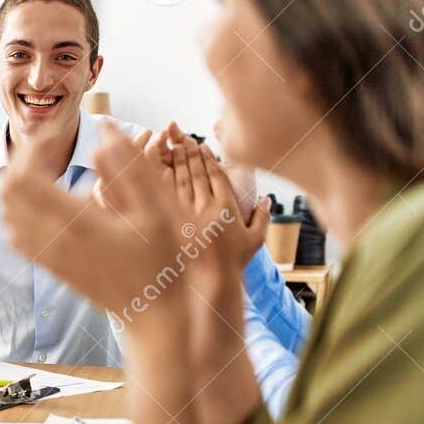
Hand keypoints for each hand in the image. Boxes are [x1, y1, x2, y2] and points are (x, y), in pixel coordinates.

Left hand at [0, 120, 181, 316]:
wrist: (150, 315)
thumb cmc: (160, 262)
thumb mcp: (155, 210)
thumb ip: (129, 167)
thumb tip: (106, 130)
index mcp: (74, 224)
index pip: (23, 178)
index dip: (33, 149)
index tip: (60, 137)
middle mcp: (51, 241)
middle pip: (7, 191)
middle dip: (23, 161)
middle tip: (53, 148)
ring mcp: (46, 256)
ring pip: (6, 212)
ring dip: (20, 184)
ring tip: (52, 169)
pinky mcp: (48, 266)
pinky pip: (15, 233)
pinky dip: (21, 209)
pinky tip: (49, 200)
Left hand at [167, 142, 270, 276]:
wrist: (210, 284)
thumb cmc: (233, 263)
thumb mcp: (254, 240)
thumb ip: (262, 217)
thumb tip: (266, 199)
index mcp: (226, 207)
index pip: (216, 175)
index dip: (208, 158)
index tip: (201, 146)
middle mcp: (205, 208)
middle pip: (196, 174)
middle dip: (189, 154)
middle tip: (182, 140)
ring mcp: (186, 216)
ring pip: (180, 182)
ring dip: (175, 163)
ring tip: (171, 149)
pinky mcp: (171, 224)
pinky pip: (165, 198)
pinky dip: (161, 182)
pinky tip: (157, 171)